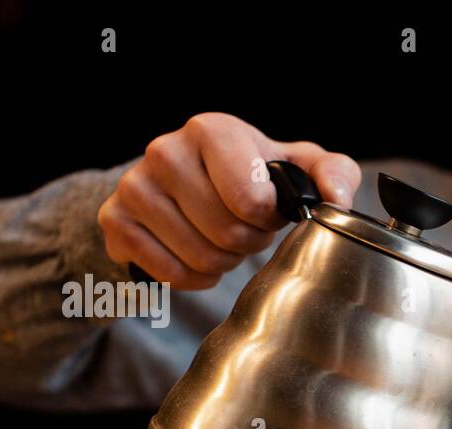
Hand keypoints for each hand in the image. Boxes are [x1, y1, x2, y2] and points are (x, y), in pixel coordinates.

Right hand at [98, 112, 359, 289]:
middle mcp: (165, 150)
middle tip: (245, 230)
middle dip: (246, 243)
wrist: (188, 183)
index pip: (251, 200)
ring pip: (199, 258)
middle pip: (227, 234)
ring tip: (220, 238)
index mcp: (213, 129)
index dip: (268, 220)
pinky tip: (195, 253)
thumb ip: (334, 174)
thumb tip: (337, 200)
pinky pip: (170, 274)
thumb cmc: (254, 175)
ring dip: (222, 261)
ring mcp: (134, 186)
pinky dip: (193, 277)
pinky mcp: (115, 221)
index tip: (267, 211)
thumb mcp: (300, 167)